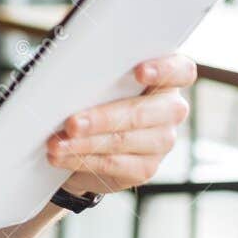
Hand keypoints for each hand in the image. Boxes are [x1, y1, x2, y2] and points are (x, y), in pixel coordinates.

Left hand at [44, 53, 196, 194]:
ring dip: (84, 143)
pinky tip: (62, 156)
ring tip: (56, 143)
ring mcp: (162, 141)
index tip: (139, 72)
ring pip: (122, 140)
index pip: (181, 70)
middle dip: (102, 118)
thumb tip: (68, 75)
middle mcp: (171, 110)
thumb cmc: (100, 98)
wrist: (95, 142)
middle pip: (142, 112)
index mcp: (166, 79)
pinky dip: (82, 159)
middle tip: (72, 123)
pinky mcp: (146, 168)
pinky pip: (113, 163)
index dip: (164, 70)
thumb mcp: (102, 81)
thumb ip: (99, 73)